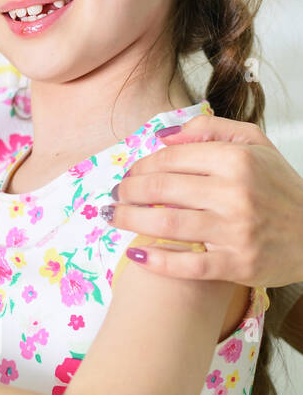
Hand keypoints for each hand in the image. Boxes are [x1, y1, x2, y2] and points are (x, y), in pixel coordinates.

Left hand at [108, 115, 302, 286]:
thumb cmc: (281, 189)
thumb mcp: (256, 145)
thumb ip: (210, 129)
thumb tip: (164, 136)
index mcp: (237, 160)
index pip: (169, 159)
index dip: (140, 167)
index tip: (128, 175)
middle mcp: (236, 193)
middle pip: (159, 190)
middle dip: (126, 192)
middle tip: (114, 197)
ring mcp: (236, 230)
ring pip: (165, 224)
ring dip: (129, 221)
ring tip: (114, 219)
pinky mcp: (238, 264)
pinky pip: (187, 265)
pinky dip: (156, 261)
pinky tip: (136, 256)